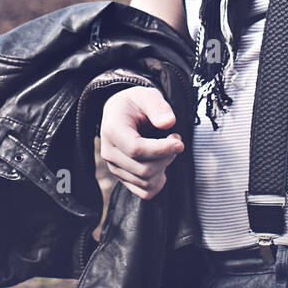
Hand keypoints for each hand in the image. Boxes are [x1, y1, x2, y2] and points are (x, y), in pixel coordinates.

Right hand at [98, 86, 183, 200]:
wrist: (120, 113)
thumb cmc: (135, 104)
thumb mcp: (147, 95)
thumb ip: (158, 106)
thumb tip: (168, 123)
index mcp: (112, 130)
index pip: (136, 149)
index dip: (161, 149)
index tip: (179, 141)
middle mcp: (109, 152)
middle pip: (143, 169)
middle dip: (167, 157)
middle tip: (175, 141)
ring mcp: (114, 167)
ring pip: (146, 182)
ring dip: (164, 168)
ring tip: (168, 150)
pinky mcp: (122, 177)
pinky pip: (144, 192)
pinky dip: (159, 183)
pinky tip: (162, 166)